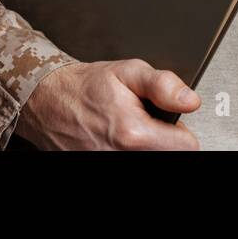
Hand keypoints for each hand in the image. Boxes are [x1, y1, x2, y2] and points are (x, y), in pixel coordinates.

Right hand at [13, 59, 200, 149]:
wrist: (47, 100)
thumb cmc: (86, 85)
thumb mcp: (129, 71)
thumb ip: (164, 85)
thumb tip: (190, 100)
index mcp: (132, 133)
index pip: (186, 147)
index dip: (182, 130)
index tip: (171, 120)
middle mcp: (119, 157)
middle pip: (167, 156)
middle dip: (163, 139)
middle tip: (146, 121)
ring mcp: (106, 164)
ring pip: (149, 159)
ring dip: (145, 146)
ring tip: (130, 129)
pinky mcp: (97, 167)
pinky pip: (128, 162)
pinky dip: (127, 151)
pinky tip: (117, 139)